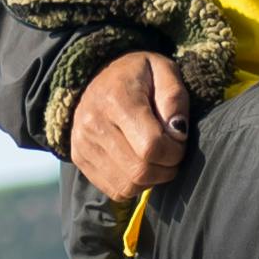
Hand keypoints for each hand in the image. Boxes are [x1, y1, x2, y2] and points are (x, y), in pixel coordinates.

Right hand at [69, 50, 194, 203]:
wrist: (96, 76)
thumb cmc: (137, 74)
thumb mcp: (162, 69)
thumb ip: (174, 97)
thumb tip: (178, 133)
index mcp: (116, 100)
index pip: (152, 146)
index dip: (175, 151)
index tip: (179, 140)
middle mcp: (93, 125)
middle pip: (140, 171)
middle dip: (166, 169)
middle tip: (172, 153)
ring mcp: (83, 145)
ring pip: (128, 186)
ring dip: (152, 180)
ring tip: (157, 159)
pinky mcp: (80, 159)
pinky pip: (115, 190)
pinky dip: (134, 185)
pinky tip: (140, 164)